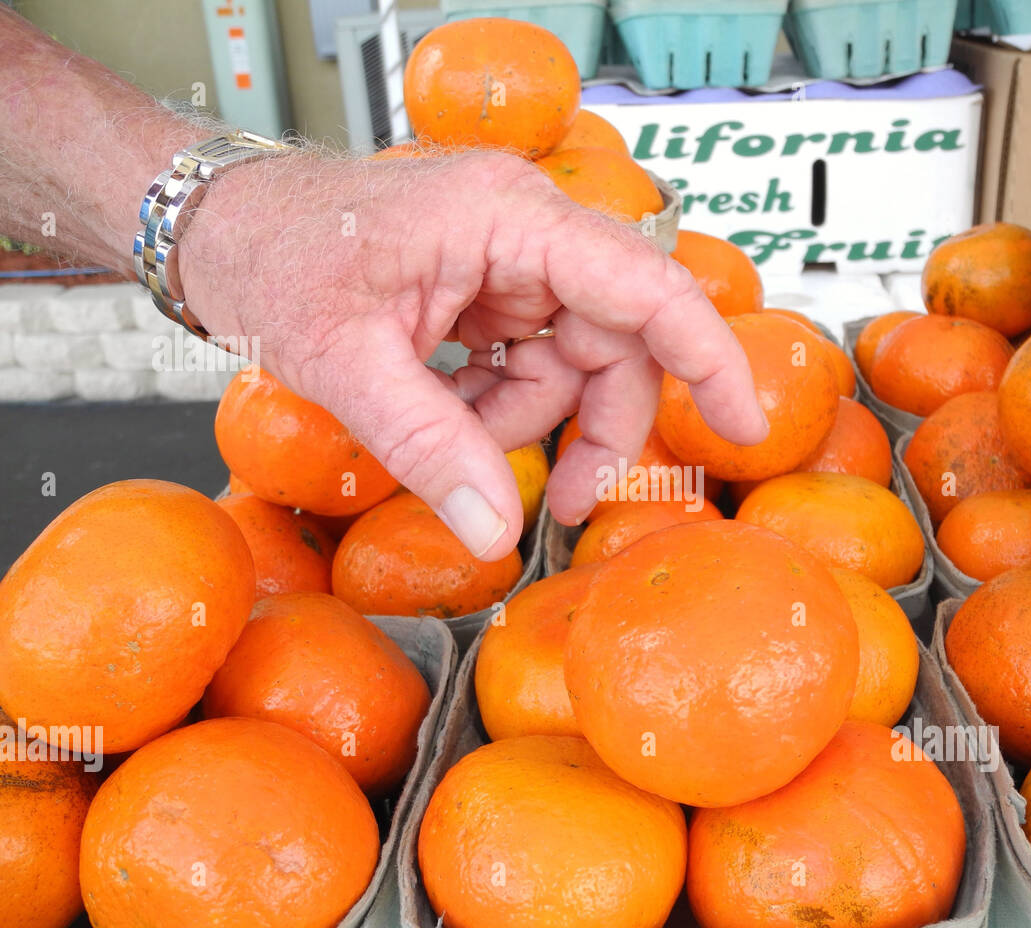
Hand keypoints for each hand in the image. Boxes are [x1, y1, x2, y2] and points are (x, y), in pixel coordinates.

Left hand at [176, 148, 766, 559]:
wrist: (216, 229)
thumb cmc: (270, 256)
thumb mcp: (347, 364)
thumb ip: (431, 448)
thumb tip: (497, 536)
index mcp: (507, 218)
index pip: (643, 285)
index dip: (706, 357)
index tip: (745, 425)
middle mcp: (523, 229)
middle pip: (617, 336)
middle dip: (594, 423)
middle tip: (562, 503)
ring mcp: (508, 257)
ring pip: (576, 356)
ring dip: (531, 420)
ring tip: (457, 449)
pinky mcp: (488, 285)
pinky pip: (532, 358)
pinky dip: (502, 405)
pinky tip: (449, 418)